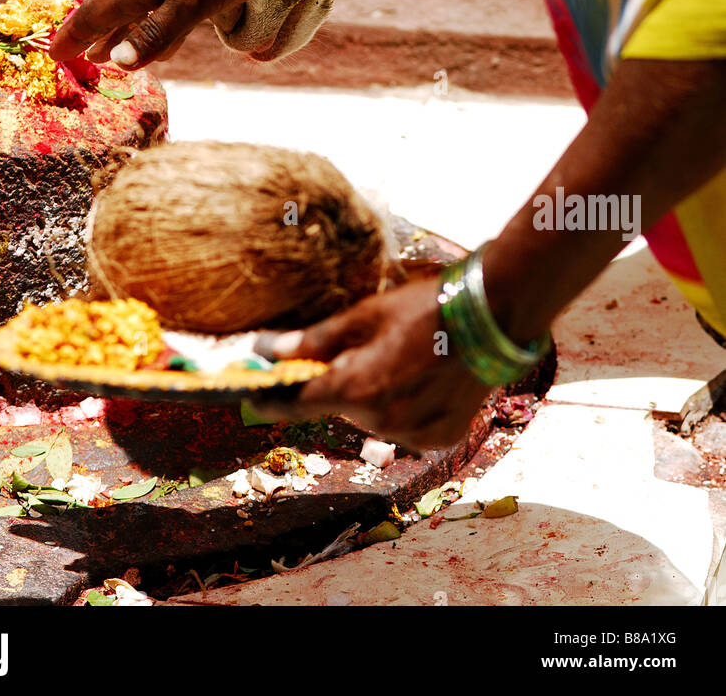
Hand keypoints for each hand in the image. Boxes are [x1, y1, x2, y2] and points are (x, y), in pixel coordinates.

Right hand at [50, 0, 268, 69]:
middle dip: (90, 35)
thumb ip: (155, 34)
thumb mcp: (191, 4)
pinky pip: (163, 16)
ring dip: (119, 36)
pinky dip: (152, 34)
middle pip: (111, 12)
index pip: (97, 12)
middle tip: (70, 56)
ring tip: (104, 56)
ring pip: (137, 15)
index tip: (52, 54)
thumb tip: (118, 64)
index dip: (74, 34)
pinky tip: (162, 47)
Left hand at [260, 280, 488, 450]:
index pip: (299, 402)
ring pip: (373, 417)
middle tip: (361, 350)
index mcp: (359, 388)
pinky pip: (405, 426)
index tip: (251, 395)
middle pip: (340, 405)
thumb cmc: (426, 308)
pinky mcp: (439, 437)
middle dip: (340, 382)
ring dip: (374, 395)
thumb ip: (317, 339)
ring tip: (400, 359)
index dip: (271, 399)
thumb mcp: (367, 315)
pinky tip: (421, 378)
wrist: (493, 318)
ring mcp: (414, 433)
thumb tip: (269, 350)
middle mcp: (383, 420)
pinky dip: (404, 407)